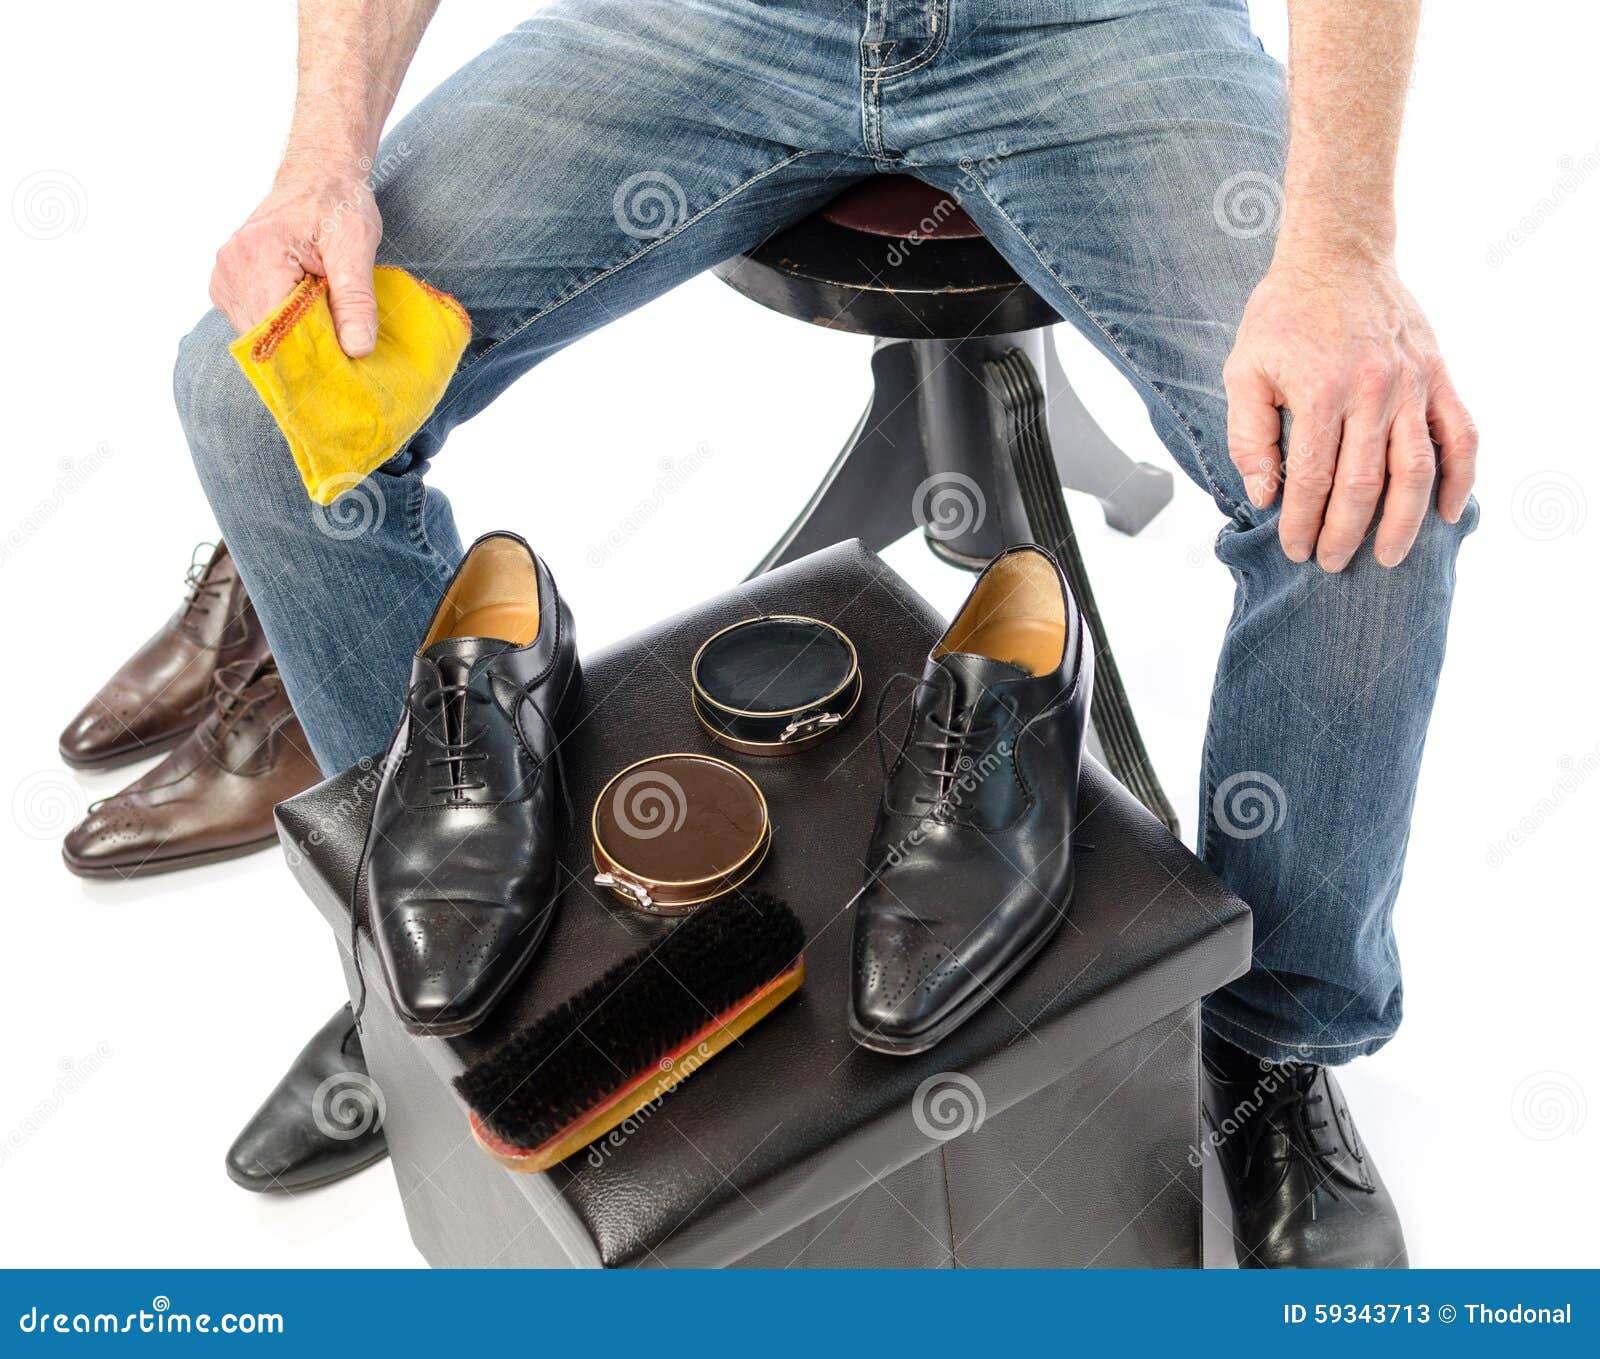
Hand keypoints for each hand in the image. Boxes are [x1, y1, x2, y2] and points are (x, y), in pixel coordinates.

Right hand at [209, 159, 381, 357]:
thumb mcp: (357, 244)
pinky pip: (256, 326)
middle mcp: (230, 269)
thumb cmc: (338, 202)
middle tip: (343, 337)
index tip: (345, 358)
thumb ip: (356, 297)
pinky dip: (283, 327)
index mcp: (257, 256)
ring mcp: (224, 278)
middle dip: (306, 346)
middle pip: (267, 338)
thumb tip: (357, 348)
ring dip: (295, 336)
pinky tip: (305, 308)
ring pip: (261, 337)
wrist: (318, 177)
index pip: (279, 330)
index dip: (313, 352)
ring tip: (323, 312)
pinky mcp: (228, 286)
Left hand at [1223, 250, 1476, 570]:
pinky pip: (1461, 433)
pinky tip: (1447, 511)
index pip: (1312, 477)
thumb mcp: (1243, 370)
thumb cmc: (1283, 316)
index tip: (1296, 549)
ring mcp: (1412, 384)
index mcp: (1320, 391)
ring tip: (1390, 556)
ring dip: (1405, 520)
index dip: (1303, 521)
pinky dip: (1460, 475)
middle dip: (1347, 532)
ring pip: (1417, 468)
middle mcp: (1372, 390)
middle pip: (1365, 483)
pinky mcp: (1438, 375)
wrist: (1338, 255)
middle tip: (1333, 563)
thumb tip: (1265, 494)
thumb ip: (1249, 435)